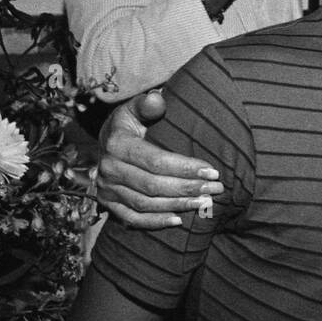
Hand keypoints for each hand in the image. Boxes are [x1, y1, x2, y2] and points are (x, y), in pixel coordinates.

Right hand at [93, 90, 224, 228]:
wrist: (107, 139)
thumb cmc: (131, 121)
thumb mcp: (136, 107)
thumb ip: (148, 103)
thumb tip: (157, 98)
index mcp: (116, 144)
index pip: (156, 161)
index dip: (185, 167)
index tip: (213, 170)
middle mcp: (108, 169)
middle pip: (153, 185)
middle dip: (188, 188)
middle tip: (216, 188)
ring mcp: (106, 189)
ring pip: (145, 204)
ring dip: (178, 205)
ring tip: (205, 202)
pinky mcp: (108, 203)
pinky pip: (132, 218)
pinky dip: (155, 222)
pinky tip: (179, 220)